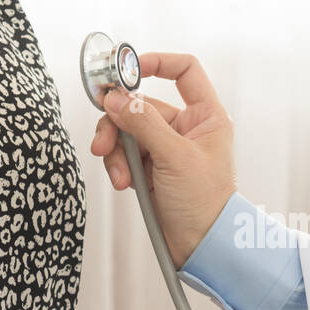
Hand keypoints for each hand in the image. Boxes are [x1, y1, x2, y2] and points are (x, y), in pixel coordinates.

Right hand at [89, 53, 236, 266]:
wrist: (202, 247)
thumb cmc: (205, 203)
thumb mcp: (175, 157)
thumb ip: (143, 123)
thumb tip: (114, 97)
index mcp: (206, 116)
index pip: (184, 71)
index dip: (156, 63)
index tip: (126, 69)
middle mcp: (185, 128)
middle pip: (141, 105)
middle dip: (119, 123)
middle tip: (104, 140)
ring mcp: (165, 149)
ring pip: (127, 131)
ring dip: (115, 150)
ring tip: (118, 175)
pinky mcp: (150, 170)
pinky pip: (124, 155)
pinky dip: (118, 166)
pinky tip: (124, 184)